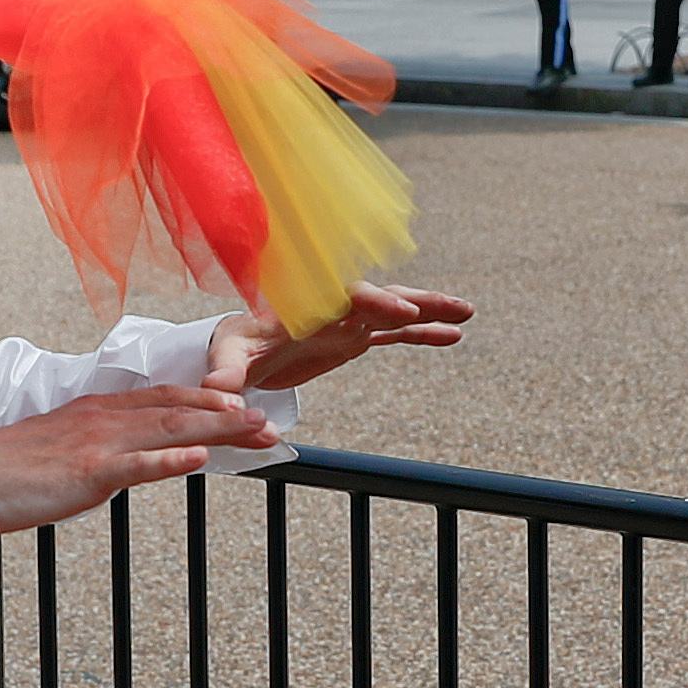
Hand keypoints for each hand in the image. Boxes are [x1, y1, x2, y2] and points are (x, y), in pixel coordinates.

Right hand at [0, 380, 281, 532]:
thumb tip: (126, 461)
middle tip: (269, 422)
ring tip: (253, 428)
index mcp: (97, 410)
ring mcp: (96, 443)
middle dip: (227, 414)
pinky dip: (170, 459)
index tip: (243, 404)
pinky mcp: (86, 472)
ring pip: (167, 429)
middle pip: (177, 409)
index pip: (163, 398)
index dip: (207, 398)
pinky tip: (200, 457)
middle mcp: (103, 418)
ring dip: (215, 428)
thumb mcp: (64, 453)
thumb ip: (100, 450)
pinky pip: (135, 464)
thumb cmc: (9, 472)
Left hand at [216, 283, 471, 396]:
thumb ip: (226, 372)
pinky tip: (454, 335)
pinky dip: (422, 333)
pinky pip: (394, 333)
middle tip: (450, 306)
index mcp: (308, 307)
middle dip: (413, 300)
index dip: (373, 301)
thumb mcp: (226, 359)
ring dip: (429, 309)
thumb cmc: (231, 346)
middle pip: (379, 297)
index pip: (343, 298)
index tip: (399, 309)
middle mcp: (332, 307)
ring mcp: (347, 321)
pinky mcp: (353, 338)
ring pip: (394, 310)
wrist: (238, 348)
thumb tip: (219, 390)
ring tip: (468, 312)